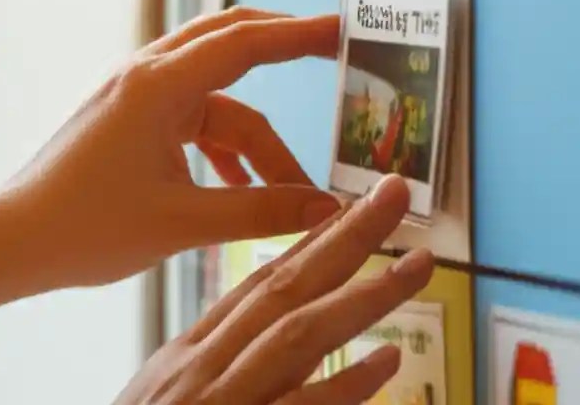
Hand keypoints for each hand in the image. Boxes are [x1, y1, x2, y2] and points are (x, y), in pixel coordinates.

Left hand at [2, 7, 346, 287]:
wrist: (12, 241)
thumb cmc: (84, 228)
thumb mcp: (183, 222)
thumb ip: (260, 211)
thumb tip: (325, 209)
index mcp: (158, 86)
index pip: (246, 43)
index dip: (300, 35)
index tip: (346, 28)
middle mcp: (146, 77)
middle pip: (230, 45)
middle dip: (283, 53)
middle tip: (335, 54)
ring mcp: (135, 97)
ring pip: (216, 99)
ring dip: (253, 139)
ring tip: (292, 190)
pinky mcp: (128, 120)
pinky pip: (192, 121)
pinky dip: (222, 150)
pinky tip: (241, 192)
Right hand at [116, 175, 434, 404]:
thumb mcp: (162, 399)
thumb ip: (212, 370)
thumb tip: (262, 344)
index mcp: (186, 355)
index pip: (257, 285)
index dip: (309, 242)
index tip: (352, 207)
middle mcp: (202, 369)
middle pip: (284, 287)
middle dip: (346, 237)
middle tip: (397, 195)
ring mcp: (220, 403)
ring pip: (298, 334)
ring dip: (362, 296)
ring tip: (417, 265)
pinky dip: (345, 385)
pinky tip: (389, 362)